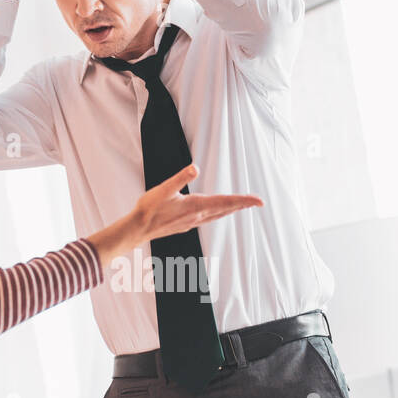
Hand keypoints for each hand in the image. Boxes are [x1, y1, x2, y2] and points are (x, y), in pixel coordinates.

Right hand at [87, 164, 262, 269]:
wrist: (137, 229)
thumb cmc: (148, 209)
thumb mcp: (163, 189)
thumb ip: (180, 178)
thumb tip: (195, 168)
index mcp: (196, 205)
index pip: (226, 202)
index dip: (244, 200)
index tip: (259, 201)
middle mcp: (197, 216)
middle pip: (226, 210)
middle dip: (242, 205)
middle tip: (257, 202)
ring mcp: (192, 222)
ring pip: (218, 215)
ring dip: (231, 210)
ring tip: (241, 206)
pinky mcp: (185, 224)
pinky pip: (208, 219)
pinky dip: (218, 214)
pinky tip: (215, 213)